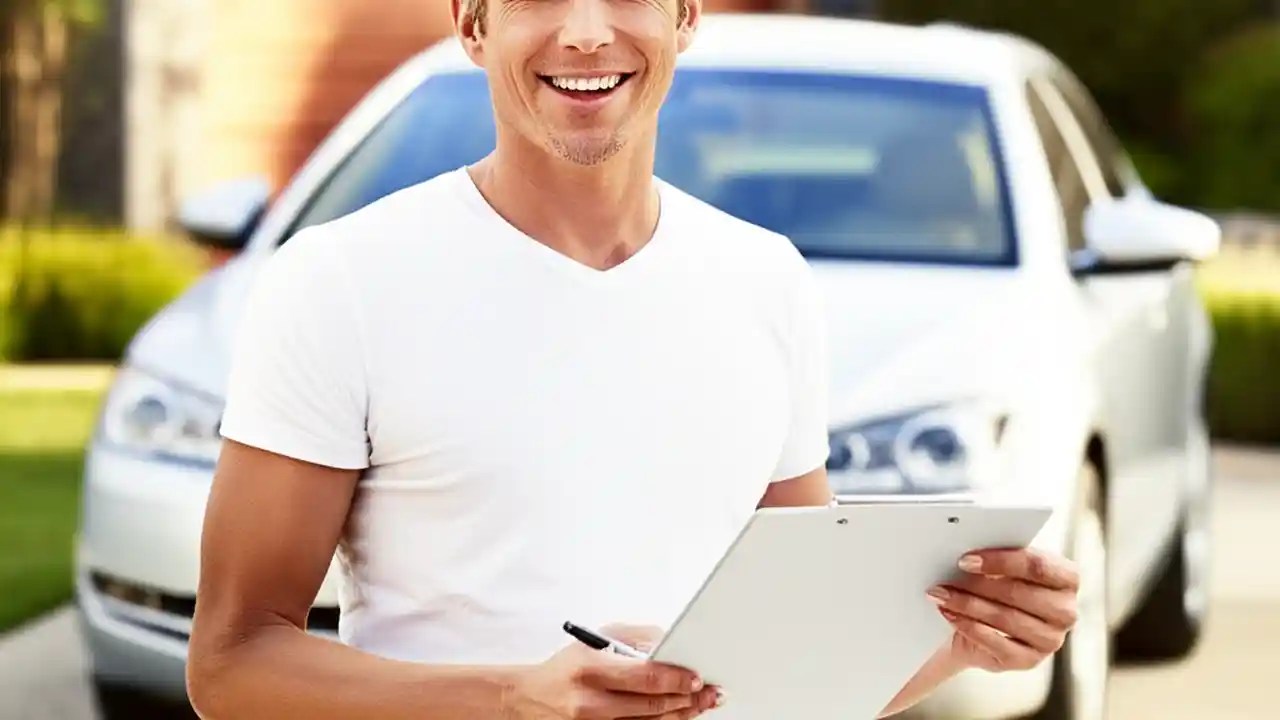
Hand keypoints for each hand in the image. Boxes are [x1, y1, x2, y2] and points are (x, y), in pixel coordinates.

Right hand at [510, 624, 720, 718]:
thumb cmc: (566, 667)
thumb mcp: (594, 641)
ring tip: (700, 705)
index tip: (698, 677)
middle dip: (687, 699)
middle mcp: (591, 701)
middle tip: (710, 693)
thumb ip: (634, 639)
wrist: (528, 698)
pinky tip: (676, 717)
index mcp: (591, 668)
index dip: (677, 678)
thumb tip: (670, 644)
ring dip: (680, 715)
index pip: (645, 676)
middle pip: (652, 704)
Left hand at [928, 548, 1080, 672]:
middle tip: (946, 578)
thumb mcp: (1003, 568)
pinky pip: (997, 644)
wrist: (987, 627)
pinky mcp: (1030, 660)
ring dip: (967, 604)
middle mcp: (1065, 611)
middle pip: (1019, 593)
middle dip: (978, 584)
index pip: (1037, 565)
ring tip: (941, 594)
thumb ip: (997, 557)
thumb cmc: (998, 587)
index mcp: (1067, 578)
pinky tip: (950, 614)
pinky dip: (969, 626)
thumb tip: (967, 552)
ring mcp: (1050, 640)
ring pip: (1005, 618)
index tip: (966, 559)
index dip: (1000, 561)